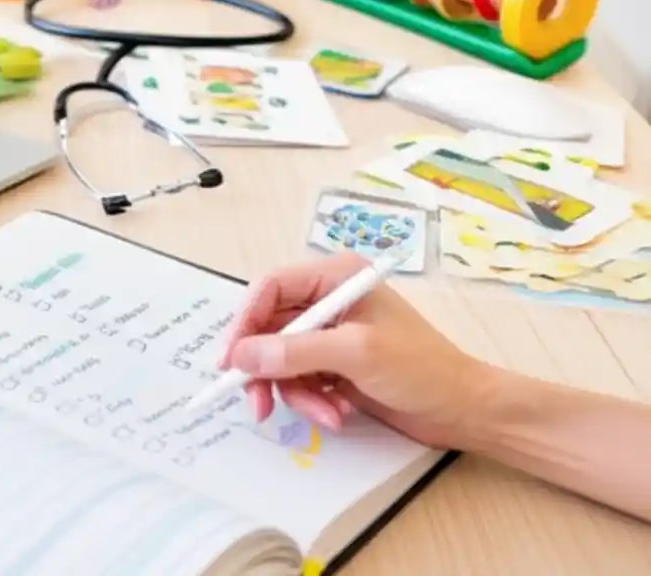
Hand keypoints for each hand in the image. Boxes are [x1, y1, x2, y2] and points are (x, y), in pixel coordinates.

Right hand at [220, 252, 489, 447]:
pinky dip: (311, 401)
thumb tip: (242, 355)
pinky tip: (336, 413)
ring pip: (280, 361)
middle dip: (265, 368)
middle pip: (268, 328)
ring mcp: (329, 335)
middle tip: (257, 402)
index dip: (244, 322)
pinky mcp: (333, 365)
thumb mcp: (355, 354)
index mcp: (335, 279)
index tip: (230, 360)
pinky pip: (298, 381)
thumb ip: (296, 352)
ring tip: (324, 413)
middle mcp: (327, 301)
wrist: (463, 410)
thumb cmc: (421, 368)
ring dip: (294, 392)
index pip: (269, 289)